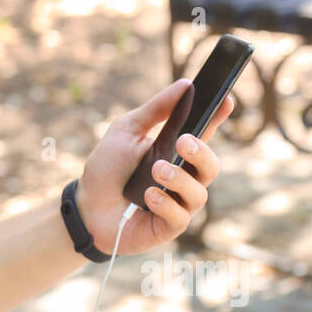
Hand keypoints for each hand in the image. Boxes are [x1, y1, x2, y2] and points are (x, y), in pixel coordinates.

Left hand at [73, 79, 234, 257]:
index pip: (205, 132)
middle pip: (211, 166)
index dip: (218, 117)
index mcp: (176, 151)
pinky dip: (165, 203)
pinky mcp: (169, 227)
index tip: (227, 100)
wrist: (85, 206)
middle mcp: (184, 178)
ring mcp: (178, 204)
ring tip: (156, 169)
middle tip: (184, 141)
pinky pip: (180, 216)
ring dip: (178, 179)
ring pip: (198, 193)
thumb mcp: (126, 131)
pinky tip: (148, 195)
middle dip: (202, 153)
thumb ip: (155, 110)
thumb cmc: (108, 167)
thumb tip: (185, 85)